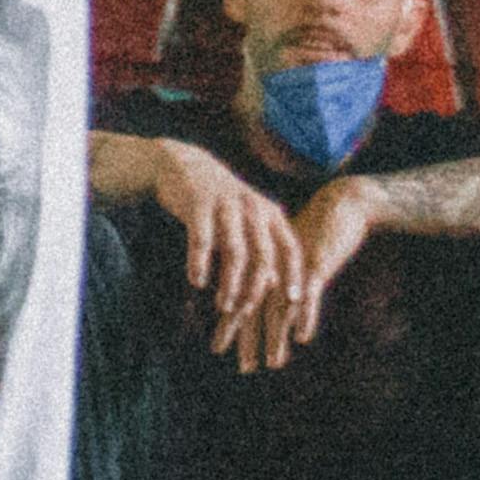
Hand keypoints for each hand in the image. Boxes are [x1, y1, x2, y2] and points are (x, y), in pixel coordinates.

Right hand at [135, 141, 303, 337]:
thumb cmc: (221, 203)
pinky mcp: (198, 204)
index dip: (294, 275)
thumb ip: (264, 249)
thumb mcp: (249, 220)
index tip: (293, 302)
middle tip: (247, 313)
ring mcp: (226, 205)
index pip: (290, 248)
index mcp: (270, 213)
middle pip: (263, 255)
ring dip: (230, 283)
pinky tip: (197, 281)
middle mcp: (252, 208)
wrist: (184, 166)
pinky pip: (201, 239)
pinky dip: (200, 262)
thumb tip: (278, 285)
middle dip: (257, 288)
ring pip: (235, 251)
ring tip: (223, 307)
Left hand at [232, 179, 389, 374]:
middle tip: (242, 368)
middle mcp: (273, 268)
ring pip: (279, 305)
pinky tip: (302, 337)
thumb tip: (272, 311)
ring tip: (272, 363)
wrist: (339, 205)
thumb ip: (279, 280)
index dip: (230, 325)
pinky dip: (306, 315)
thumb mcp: (292, 258)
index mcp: (262, 266)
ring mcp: (292, 267)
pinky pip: (309, 293)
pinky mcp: (315, 263)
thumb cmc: (316, 231)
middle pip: (254, 306)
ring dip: (276, 336)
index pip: (241, 300)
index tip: (219, 349)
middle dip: (246, 338)